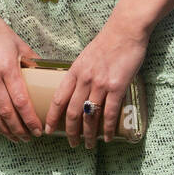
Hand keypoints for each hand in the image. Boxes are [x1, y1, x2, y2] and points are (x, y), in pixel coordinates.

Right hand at [0, 3, 43, 142]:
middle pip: (6, 112)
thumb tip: (45, 74)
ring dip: (3, 130)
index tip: (38, 130)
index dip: (30, 119)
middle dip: (19, 129)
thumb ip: (31, 60)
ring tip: (14, 137)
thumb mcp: (18, 44)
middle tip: (28, 138)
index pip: (21, 101)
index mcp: (7, 67)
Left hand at [45, 17, 148, 147]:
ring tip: (89, 145)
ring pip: (90, 115)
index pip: (58, 98)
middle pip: (72, 111)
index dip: (52, 116)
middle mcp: (85, 79)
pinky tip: (107, 137)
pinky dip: (107, 128)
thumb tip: (78, 90)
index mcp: (75, 71)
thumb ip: (81, 73)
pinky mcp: (117, 86)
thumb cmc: (107, 42)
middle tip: (71, 143)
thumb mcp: (86, 57)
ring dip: (88, 134)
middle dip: (70, 131)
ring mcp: (101, 83)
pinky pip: (110, 113)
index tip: (48, 130)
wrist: (125, 30)